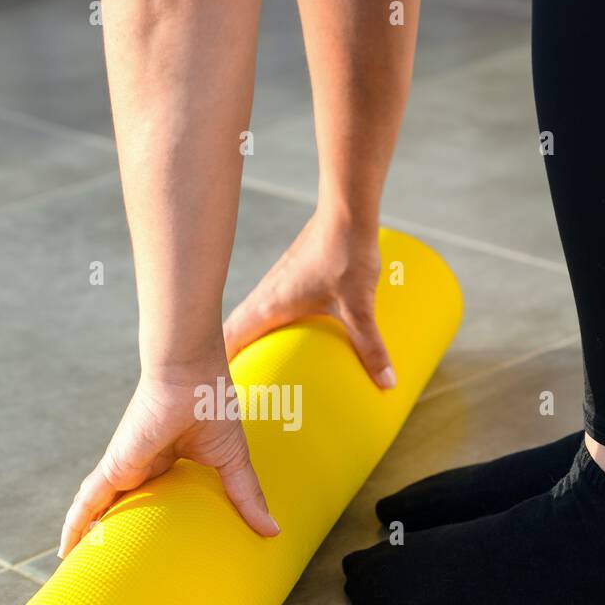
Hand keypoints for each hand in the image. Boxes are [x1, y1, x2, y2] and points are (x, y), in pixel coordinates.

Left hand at [57, 364, 279, 557]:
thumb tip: (273, 531)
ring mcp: (124, 467)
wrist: (190, 374)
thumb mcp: (231, 462)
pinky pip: (87, 501)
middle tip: (107, 568)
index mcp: (164, 462)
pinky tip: (64, 548)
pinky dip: (75, 523)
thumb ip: (245, 497)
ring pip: (97, 509)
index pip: (151, 497)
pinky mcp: (114, 467)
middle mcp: (139, 466)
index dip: (146, 520)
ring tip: (77, 564)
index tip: (146, 548)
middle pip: (119, 507)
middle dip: (111, 533)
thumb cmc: (210, 404)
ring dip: (87, 533)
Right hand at [223, 214, 394, 388]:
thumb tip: (388, 385)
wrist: (347, 210)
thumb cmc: (345, 254)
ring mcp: (276, 284)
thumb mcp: (359, 307)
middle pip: (234, 334)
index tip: (216, 394)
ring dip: (248, 341)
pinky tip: (287, 333)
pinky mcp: (292, 276)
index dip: (218, 369)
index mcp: (267, 309)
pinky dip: (267, 325)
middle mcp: (264, 296)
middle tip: (240, 389)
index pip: (227, 343)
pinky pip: (270, 308)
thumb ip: (371, 347)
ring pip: (250, 319)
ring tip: (259, 368)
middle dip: (233, 361)